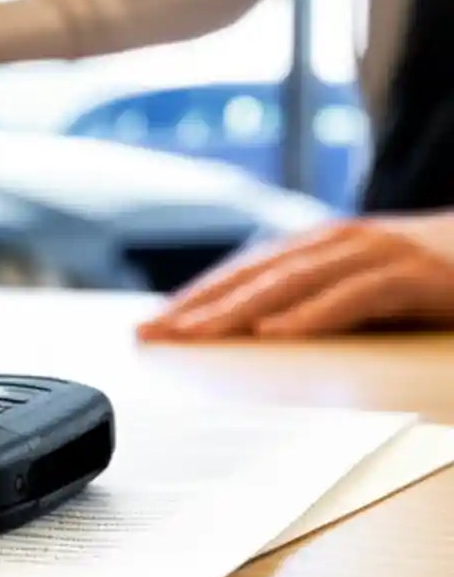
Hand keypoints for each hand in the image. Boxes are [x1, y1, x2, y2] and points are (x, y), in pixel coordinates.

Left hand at [137, 213, 453, 339]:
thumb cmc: (432, 277)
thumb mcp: (362, 287)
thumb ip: (313, 300)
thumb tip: (255, 331)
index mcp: (321, 245)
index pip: (242, 272)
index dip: (194, 297)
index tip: (150, 326)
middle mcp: (340, 241)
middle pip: (253, 275)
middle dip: (197, 305)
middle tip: (152, 333)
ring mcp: (376, 254)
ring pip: (291, 282)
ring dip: (236, 310)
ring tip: (194, 334)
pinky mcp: (413, 276)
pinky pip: (353, 297)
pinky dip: (311, 314)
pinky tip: (276, 334)